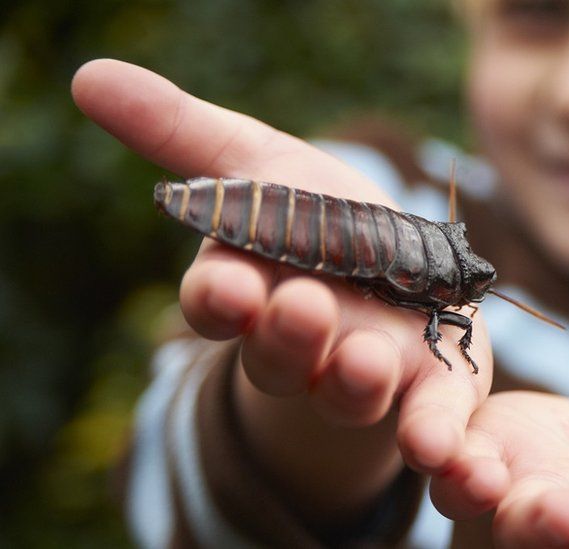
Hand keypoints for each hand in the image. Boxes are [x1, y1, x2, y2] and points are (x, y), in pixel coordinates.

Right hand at [71, 59, 491, 476]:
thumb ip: (183, 131)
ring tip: (367, 358)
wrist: (400, 271)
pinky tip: (439, 448)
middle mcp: (300, 347)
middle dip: (287, 336)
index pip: (219, 304)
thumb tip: (86, 76)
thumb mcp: (259, 164)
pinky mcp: (428, 393)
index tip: (228, 283)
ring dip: (353, 381)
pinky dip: (432, 438)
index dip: (219, 298)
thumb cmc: (320, 218)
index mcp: (253, 293)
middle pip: (279, 355)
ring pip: (349, 392)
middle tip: (302, 307)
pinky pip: (427, 425)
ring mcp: (364, 375)